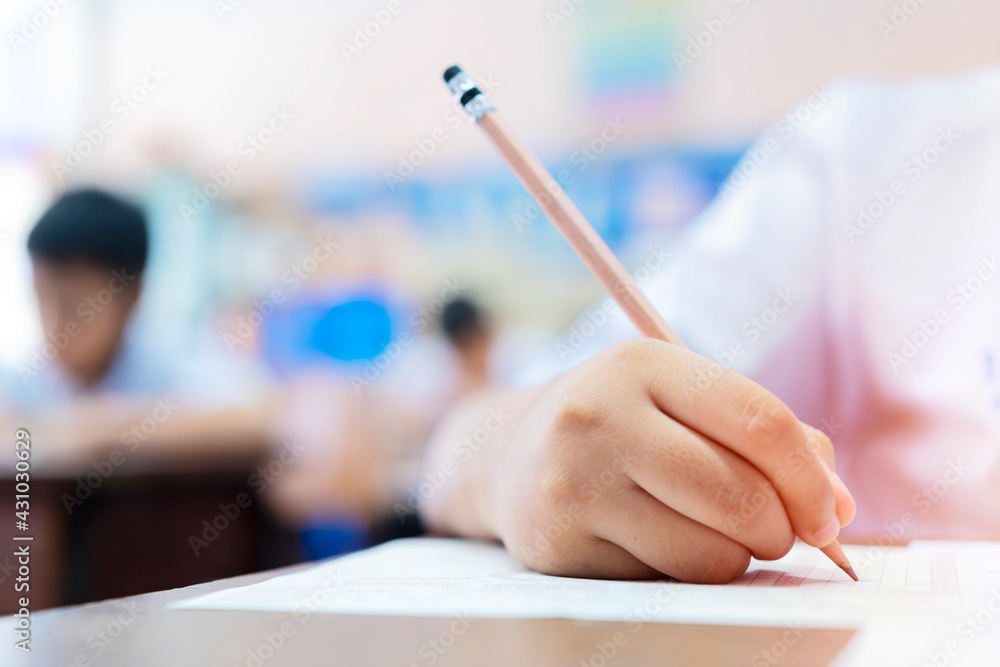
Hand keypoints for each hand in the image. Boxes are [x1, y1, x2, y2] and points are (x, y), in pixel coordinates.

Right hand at [421, 338, 854, 582]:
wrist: (508, 454)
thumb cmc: (619, 424)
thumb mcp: (680, 400)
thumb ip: (764, 437)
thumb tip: (837, 505)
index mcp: (641, 365)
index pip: (758, 422)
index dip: (810, 479)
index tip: (830, 514)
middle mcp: (598, 416)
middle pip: (738, 494)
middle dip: (780, 529)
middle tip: (777, 532)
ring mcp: (573, 481)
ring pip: (707, 553)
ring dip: (733, 557)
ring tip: (711, 533)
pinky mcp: (557, 542)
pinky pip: (661, 580)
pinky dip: (681, 572)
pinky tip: (655, 541)